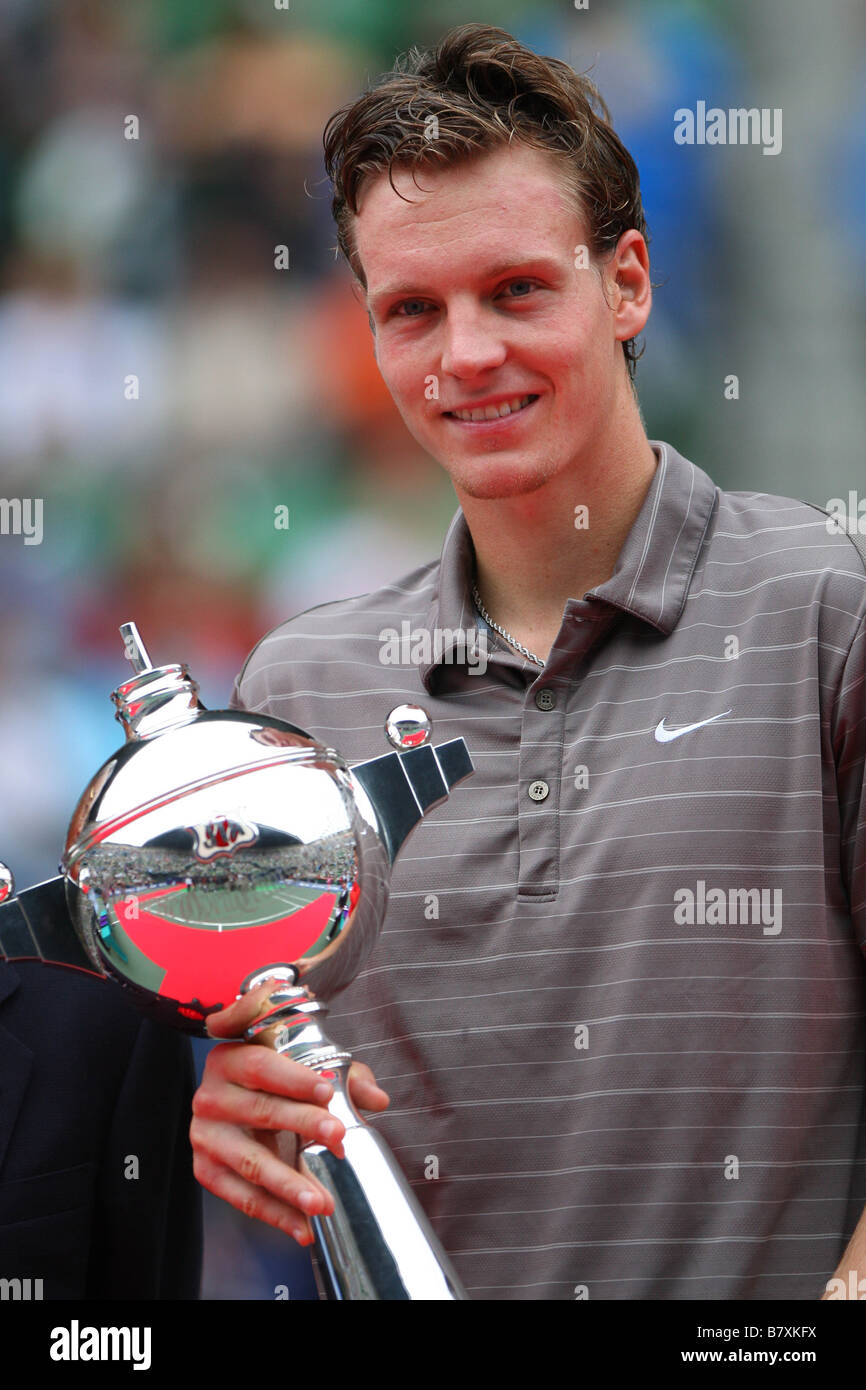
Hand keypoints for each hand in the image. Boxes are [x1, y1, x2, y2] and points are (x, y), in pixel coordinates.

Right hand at [190, 979, 389, 1245]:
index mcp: (231, 1060)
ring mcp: (207, 1136)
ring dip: (289, 1185)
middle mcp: (212, 1097)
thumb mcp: (303, 1068)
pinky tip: (302, 1226)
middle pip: (262, 1111)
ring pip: (252, 1163)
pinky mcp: (207, 1171)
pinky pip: (243, 1197)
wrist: (230, 1101)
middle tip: (337, 1138)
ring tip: (322, 1203)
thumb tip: (377, 1100)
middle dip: (304, 1125)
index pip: (263, 1067)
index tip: (328, 1092)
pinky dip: (275, 1214)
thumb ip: (343, 1078)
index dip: (295, 1080)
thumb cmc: (272, 1081)